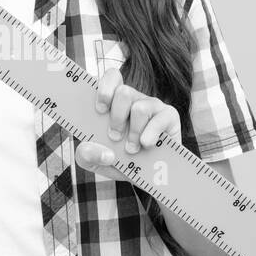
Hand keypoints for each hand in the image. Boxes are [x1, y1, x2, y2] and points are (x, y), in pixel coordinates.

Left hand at [74, 67, 181, 181]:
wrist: (146, 177)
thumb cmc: (119, 162)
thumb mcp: (95, 162)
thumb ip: (87, 156)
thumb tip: (103, 152)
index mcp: (113, 103)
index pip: (112, 77)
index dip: (105, 88)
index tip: (100, 110)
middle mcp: (133, 100)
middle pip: (123, 91)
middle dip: (116, 117)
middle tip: (114, 137)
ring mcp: (152, 106)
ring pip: (139, 108)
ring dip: (133, 132)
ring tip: (131, 149)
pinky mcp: (169, 116)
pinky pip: (158, 119)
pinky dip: (149, 135)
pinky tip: (146, 145)